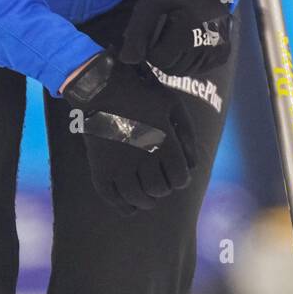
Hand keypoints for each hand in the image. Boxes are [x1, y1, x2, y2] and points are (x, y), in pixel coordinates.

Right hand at [61, 49, 196, 215]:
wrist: (102, 86)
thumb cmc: (142, 94)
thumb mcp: (174, 105)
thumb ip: (188, 134)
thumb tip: (192, 165)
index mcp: (164, 142)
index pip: (179, 178)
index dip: (180, 180)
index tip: (176, 176)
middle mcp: (143, 156)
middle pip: (158, 190)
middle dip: (163, 190)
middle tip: (160, 184)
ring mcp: (119, 163)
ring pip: (136, 197)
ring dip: (145, 201)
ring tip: (147, 198)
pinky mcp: (100, 166)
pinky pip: (111, 196)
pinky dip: (122, 206)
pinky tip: (130, 207)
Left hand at [118, 0, 234, 74]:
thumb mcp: (151, 5)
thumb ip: (137, 32)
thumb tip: (127, 60)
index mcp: (188, 28)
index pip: (160, 59)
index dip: (152, 49)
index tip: (155, 35)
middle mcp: (207, 41)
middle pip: (173, 68)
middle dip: (165, 55)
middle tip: (167, 36)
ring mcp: (218, 49)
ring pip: (186, 71)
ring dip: (177, 59)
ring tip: (178, 39)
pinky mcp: (223, 53)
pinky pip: (200, 69)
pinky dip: (191, 60)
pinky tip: (190, 43)